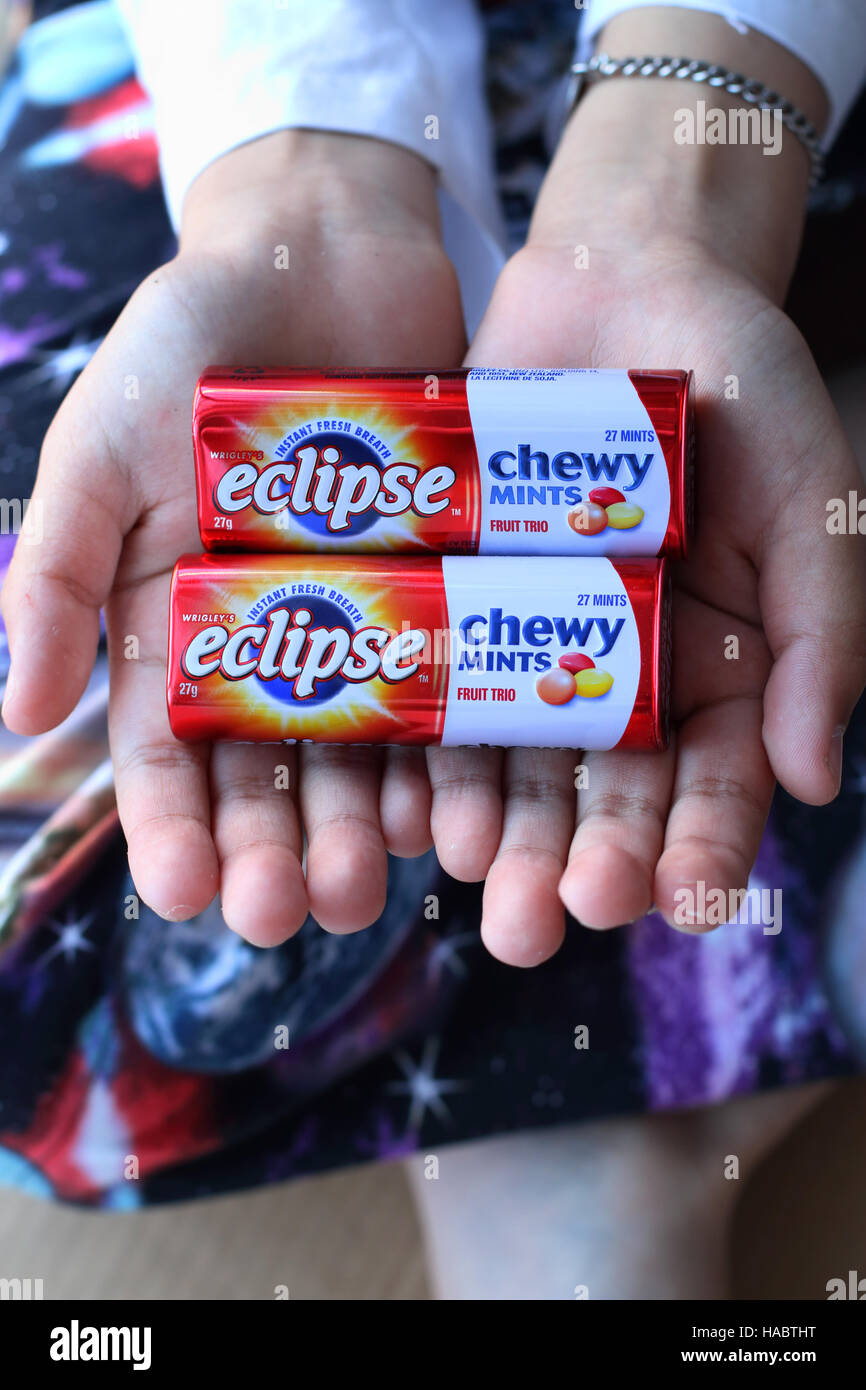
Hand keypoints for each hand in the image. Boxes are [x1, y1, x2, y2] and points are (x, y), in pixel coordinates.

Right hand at [1, 132, 463, 943]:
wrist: (322, 256)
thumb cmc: (189, 345)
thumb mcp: (99, 450)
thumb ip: (52, 573)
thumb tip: (16, 714)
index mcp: (174, 628)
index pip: (167, 754)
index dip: (172, 829)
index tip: (185, 894)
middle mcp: (269, 647)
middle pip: (272, 776)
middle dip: (276, 849)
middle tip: (291, 914)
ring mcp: (361, 625)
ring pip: (363, 754)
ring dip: (363, 826)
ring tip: (373, 886)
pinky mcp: (443, 593)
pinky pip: (449, 687)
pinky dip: (446, 749)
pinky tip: (448, 808)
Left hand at [426, 24, 865, 965]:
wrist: (629, 282)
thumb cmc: (746, 389)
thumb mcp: (810, 504)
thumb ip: (820, 639)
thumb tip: (812, 782)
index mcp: (720, 672)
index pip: (712, 782)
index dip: (696, 844)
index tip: (676, 901)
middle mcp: (623, 677)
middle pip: (597, 795)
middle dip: (570, 863)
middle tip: (537, 929)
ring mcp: (535, 644)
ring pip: (509, 760)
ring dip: (487, 830)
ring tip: (466, 884)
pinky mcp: (458, 603)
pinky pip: (434, 686)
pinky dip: (418, 745)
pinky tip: (400, 802)